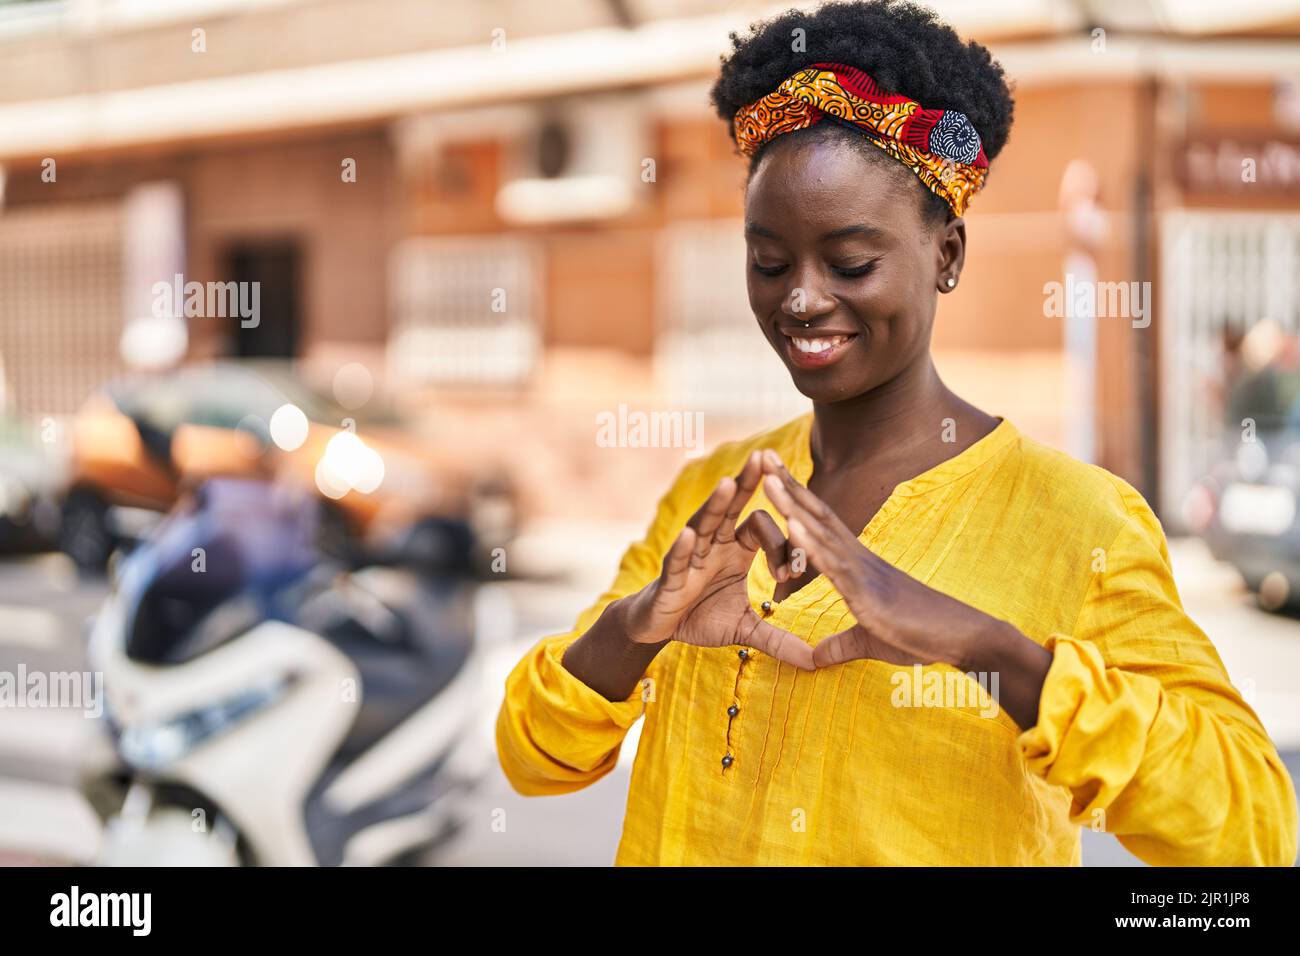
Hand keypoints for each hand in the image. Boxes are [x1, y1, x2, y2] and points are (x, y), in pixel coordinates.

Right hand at [625, 451, 814, 669]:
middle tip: (765, 458)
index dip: (781, 546)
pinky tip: (689, 535)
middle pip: (732, 507)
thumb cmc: (700, 617)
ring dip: (717, 504)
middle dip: (748, 483)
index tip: (791, 575)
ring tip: (729, 484)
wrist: (657, 629)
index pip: (762, 529)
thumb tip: (814, 662)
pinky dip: (683, 548)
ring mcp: (690, 555)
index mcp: (734, 549)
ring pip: (705, 524)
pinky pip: (677, 559)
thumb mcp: (744, 629)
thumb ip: (778, 640)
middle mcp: (713, 543)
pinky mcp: (670, 576)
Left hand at [759, 449, 1000, 670]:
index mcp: (855, 565)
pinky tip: (792, 523)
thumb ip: (840, 645)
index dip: (796, 498)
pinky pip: (834, 563)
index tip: (771, 474)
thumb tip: (816, 659)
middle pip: (816, 514)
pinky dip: (812, 543)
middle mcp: (857, 558)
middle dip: (788, 485)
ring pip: (821, 532)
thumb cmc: (920, 635)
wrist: (961, 638)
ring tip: (767, 478)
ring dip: (793, 504)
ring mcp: (862, 571)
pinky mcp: (867, 591)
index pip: (820, 523)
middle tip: (762, 453)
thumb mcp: (869, 642)